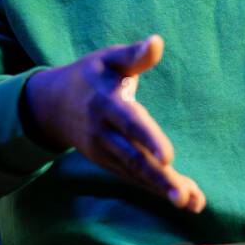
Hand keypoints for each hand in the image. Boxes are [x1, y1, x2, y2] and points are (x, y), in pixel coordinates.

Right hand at [24, 34, 204, 211]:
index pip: (130, 124)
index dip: (149, 139)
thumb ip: (135, 55)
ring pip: (135, 173)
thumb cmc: (91, 75)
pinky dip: (156, 188)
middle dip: (158, 178)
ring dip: (162, 188)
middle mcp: (103, 132)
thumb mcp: (109, 58)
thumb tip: (157, 42)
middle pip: (133, 158)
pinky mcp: (107, 162)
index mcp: (107, 103)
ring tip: (192, 202)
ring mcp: (104, 151)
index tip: (169, 157)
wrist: (51, 104)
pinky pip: (133, 177)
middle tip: (183, 197)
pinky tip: (186, 198)